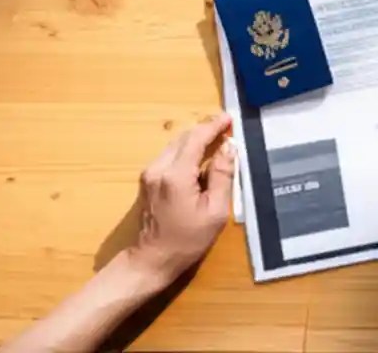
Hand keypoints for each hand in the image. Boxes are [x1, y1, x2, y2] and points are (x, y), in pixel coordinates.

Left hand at [128, 113, 235, 286]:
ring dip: (196, 140)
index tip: (229, 118)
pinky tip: (200, 157)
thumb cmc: (188, 240)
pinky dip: (186, 151)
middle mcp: (158, 168)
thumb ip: (223, 175)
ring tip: (217, 140)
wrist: (152, 259)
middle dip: (205, 130)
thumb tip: (229, 147)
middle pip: (184, 138)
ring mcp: (149, 174)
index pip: (196, 139)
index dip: (213, 126)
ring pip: (175, 145)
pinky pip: (169, 156)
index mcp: (176, 175)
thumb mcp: (215, 211)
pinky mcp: (147, 180)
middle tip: (227, 127)